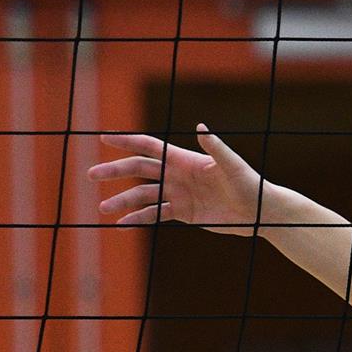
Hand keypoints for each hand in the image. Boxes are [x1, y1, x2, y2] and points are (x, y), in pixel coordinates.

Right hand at [89, 125, 271, 235]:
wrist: (260, 212)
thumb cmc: (250, 184)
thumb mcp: (233, 166)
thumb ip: (215, 148)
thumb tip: (200, 127)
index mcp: (185, 160)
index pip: (150, 147)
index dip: (127, 142)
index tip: (104, 138)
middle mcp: (177, 175)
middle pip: (139, 170)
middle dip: (115, 171)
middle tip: (91, 175)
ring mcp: (178, 194)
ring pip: (143, 196)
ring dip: (122, 201)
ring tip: (102, 208)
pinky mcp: (183, 213)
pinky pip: (156, 215)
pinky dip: (138, 219)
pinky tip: (122, 225)